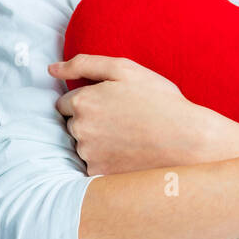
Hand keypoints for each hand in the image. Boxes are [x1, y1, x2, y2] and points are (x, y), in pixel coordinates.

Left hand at [49, 54, 210, 175]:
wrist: (187, 140)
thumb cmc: (159, 100)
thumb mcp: (125, 70)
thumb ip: (84, 64)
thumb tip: (51, 69)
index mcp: (82, 101)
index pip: (65, 103)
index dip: (88, 101)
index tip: (110, 104)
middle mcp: (80, 129)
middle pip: (72, 125)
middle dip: (89, 121)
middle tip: (122, 120)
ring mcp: (89, 154)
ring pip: (82, 145)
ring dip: (97, 142)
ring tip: (128, 136)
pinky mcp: (99, 174)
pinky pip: (92, 165)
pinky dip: (105, 160)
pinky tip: (127, 153)